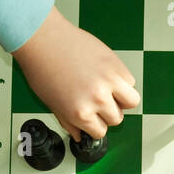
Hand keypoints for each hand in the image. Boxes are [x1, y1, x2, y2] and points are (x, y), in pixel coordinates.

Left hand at [12, 6, 139, 141]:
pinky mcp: (115, 64)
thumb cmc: (42, 68)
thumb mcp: (52, 104)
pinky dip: (123, 81)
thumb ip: (69, 122)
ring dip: (122, 100)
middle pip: (116, 119)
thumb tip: (80, 135)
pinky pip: (130, 81)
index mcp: (80, 113)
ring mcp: (109, 81)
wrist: (43, 38)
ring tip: (109, 91)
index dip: (95, 125)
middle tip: (98, 102)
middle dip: (108, 113)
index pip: (100, 132)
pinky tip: (108, 76)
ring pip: (131, 102)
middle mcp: (97, 99)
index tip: (93, 118)